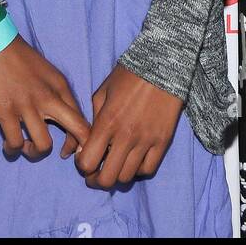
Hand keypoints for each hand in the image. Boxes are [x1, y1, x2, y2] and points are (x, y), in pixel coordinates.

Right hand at [0, 14, 91, 160]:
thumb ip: (54, 91)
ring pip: (44, 146)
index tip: (70, 147)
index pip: (84, 118)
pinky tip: (9, 146)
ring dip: (35, 153)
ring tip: (26, 148)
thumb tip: (59, 115)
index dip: (82, 139)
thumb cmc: (16, 54)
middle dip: (75, 151)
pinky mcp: (6, 111)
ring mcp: (28, 106)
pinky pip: (14, 143)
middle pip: (78, 131)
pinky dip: (12, 150)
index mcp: (61, 85)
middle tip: (63, 156)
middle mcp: (49, 97)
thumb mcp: (45, 70)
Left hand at [65, 63, 182, 189]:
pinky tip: (133, 161)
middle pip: (107, 179)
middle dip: (96, 180)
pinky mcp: (163, 141)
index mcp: (107, 122)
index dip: (82, 166)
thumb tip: (88, 142)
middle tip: (95, 173)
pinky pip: (148, 170)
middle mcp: (126, 136)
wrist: (163, 64)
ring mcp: (146, 141)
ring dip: (117, 176)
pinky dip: (138, 170)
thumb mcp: (103, 91)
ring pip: (127, 177)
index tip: (84, 159)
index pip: (88, 162)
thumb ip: (93, 118)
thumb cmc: (129, 74)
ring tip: (115, 167)